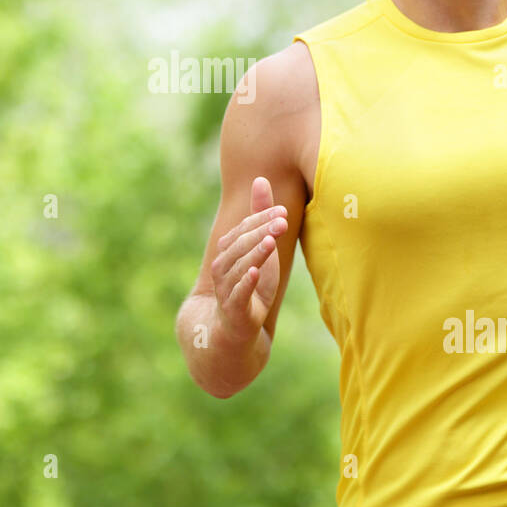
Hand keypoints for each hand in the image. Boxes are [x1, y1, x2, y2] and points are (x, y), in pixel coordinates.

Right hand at [209, 176, 287, 345]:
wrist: (234, 328)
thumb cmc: (251, 283)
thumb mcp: (260, 248)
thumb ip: (259, 217)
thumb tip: (260, 178)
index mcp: (228, 249)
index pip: (245, 228)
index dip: (262, 218)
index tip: (283, 211)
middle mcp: (223, 266)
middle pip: (242, 244)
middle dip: (262, 231)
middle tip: (283, 221)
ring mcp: (226, 288)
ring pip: (241, 266)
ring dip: (256, 253)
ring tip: (271, 241)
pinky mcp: (234, 309)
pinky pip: (238, 293)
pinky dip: (246, 282)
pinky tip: (256, 272)